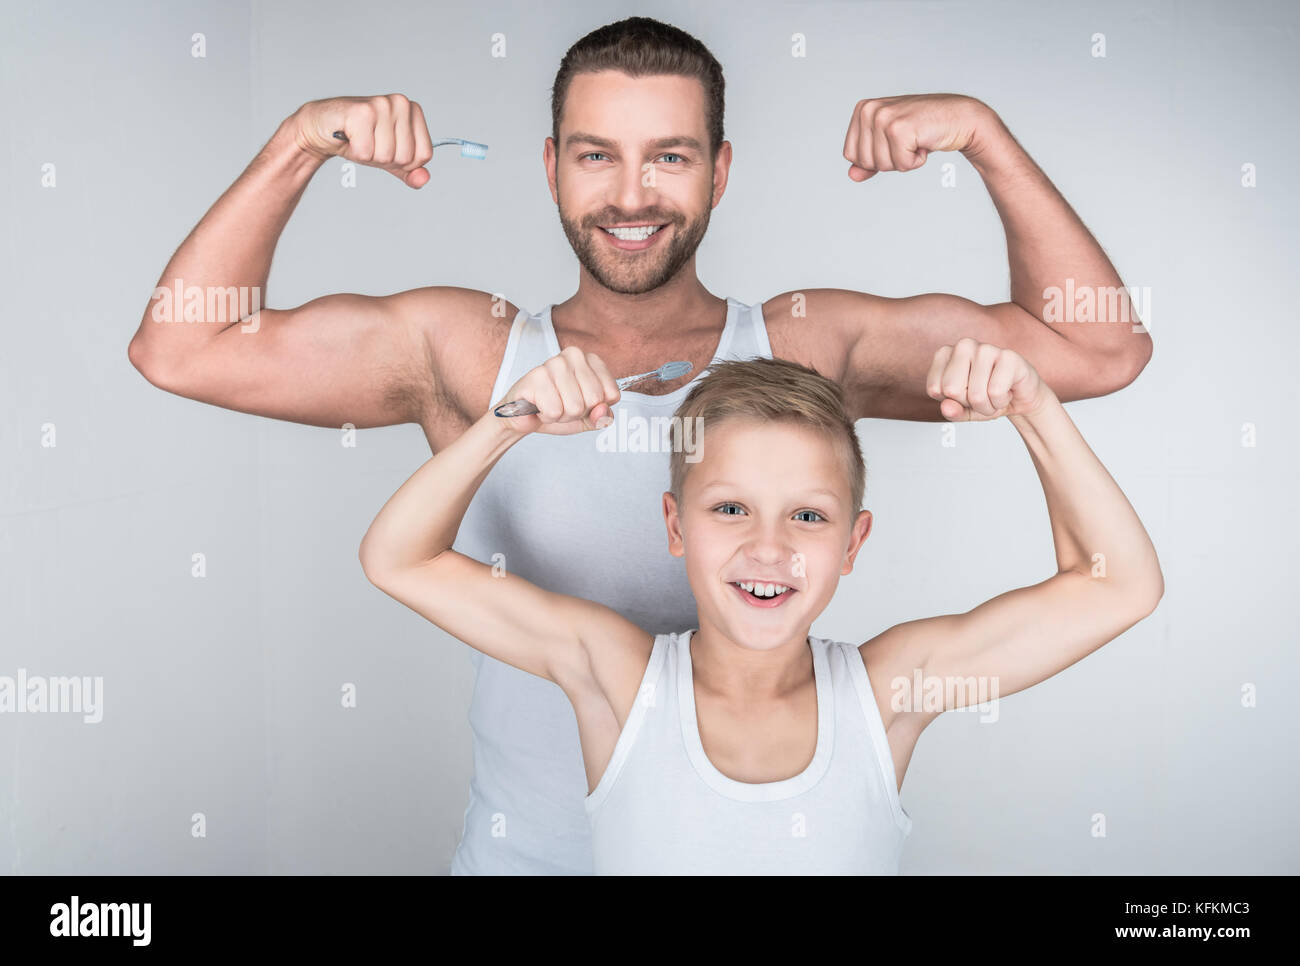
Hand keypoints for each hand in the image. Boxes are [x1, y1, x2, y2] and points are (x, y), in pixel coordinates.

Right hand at [291, 94, 434, 187]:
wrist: (322, 127)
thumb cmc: (358, 139)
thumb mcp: (390, 158)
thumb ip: (410, 170)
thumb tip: (424, 178)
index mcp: (413, 110)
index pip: (424, 155)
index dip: (404, 162)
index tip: (386, 146)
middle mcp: (400, 102)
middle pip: (405, 157)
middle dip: (384, 159)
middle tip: (369, 142)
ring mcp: (381, 105)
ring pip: (386, 156)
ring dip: (368, 155)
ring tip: (359, 139)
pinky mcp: (361, 112)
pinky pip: (366, 153)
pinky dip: (355, 152)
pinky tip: (349, 137)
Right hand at [495, 347, 620, 435]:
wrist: (523, 417)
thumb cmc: (557, 410)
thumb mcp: (588, 418)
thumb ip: (602, 417)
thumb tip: (602, 411)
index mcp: (591, 360)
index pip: (612, 394)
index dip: (596, 408)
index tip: (581, 403)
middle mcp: (574, 355)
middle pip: (594, 400)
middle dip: (578, 413)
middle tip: (563, 406)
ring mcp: (554, 363)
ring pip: (575, 407)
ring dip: (561, 416)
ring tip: (550, 405)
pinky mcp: (536, 376)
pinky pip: (555, 411)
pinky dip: (547, 416)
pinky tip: (539, 406)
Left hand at [843, 94, 989, 180]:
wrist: (959, 118)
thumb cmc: (924, 129)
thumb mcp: (890, 143)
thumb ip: (869, 159)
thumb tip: (852, 175)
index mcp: (863, 109)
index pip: (851, 155)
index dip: (875, 158)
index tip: (895, 142)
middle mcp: (869, 110)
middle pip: (865, 162)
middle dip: (889, 160)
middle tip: (908, 141)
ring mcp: (883, 117)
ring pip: (881, 165)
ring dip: (903, 160)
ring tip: (916, 140)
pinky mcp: (899, 128)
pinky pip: (900, 165)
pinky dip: (915, 161)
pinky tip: (924, 142)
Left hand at [926, 338, 1052, 420]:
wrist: (1020, 397)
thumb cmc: (988, 397)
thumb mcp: (964, 410)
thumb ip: (951, 411)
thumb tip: (946, 407)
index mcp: (945, 354)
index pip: (935, 389)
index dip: (952, 401)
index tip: (965, 394)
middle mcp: (964, 346)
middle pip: (952, 390)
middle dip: (969, 403)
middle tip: (981, 396)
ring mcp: (986, 348)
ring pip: (975, 395)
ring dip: (987, 406)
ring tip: (995, 395)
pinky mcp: (1008, 356)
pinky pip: (995, 392)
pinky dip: (1000, 401)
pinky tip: (1007, 391)